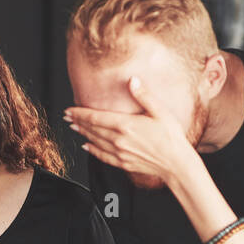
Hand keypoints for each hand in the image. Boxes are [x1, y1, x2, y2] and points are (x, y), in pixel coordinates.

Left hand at [64, 76, 195, 182]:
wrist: (176, 163)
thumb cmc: (171, 137)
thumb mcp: (160, 111)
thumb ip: (144, 96)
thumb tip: (132, 80)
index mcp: (125, 125)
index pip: (96, 117)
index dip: (80, 113)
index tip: (70, 110)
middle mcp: (119, 140)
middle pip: (92, 129)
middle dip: (77, 122)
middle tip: (66, 117)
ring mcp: (120, 153)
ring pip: (95, 141)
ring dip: (82, 134)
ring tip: (73, 128)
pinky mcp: (123, 163)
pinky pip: (102, 156)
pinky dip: (92, 150)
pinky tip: (86, 147)